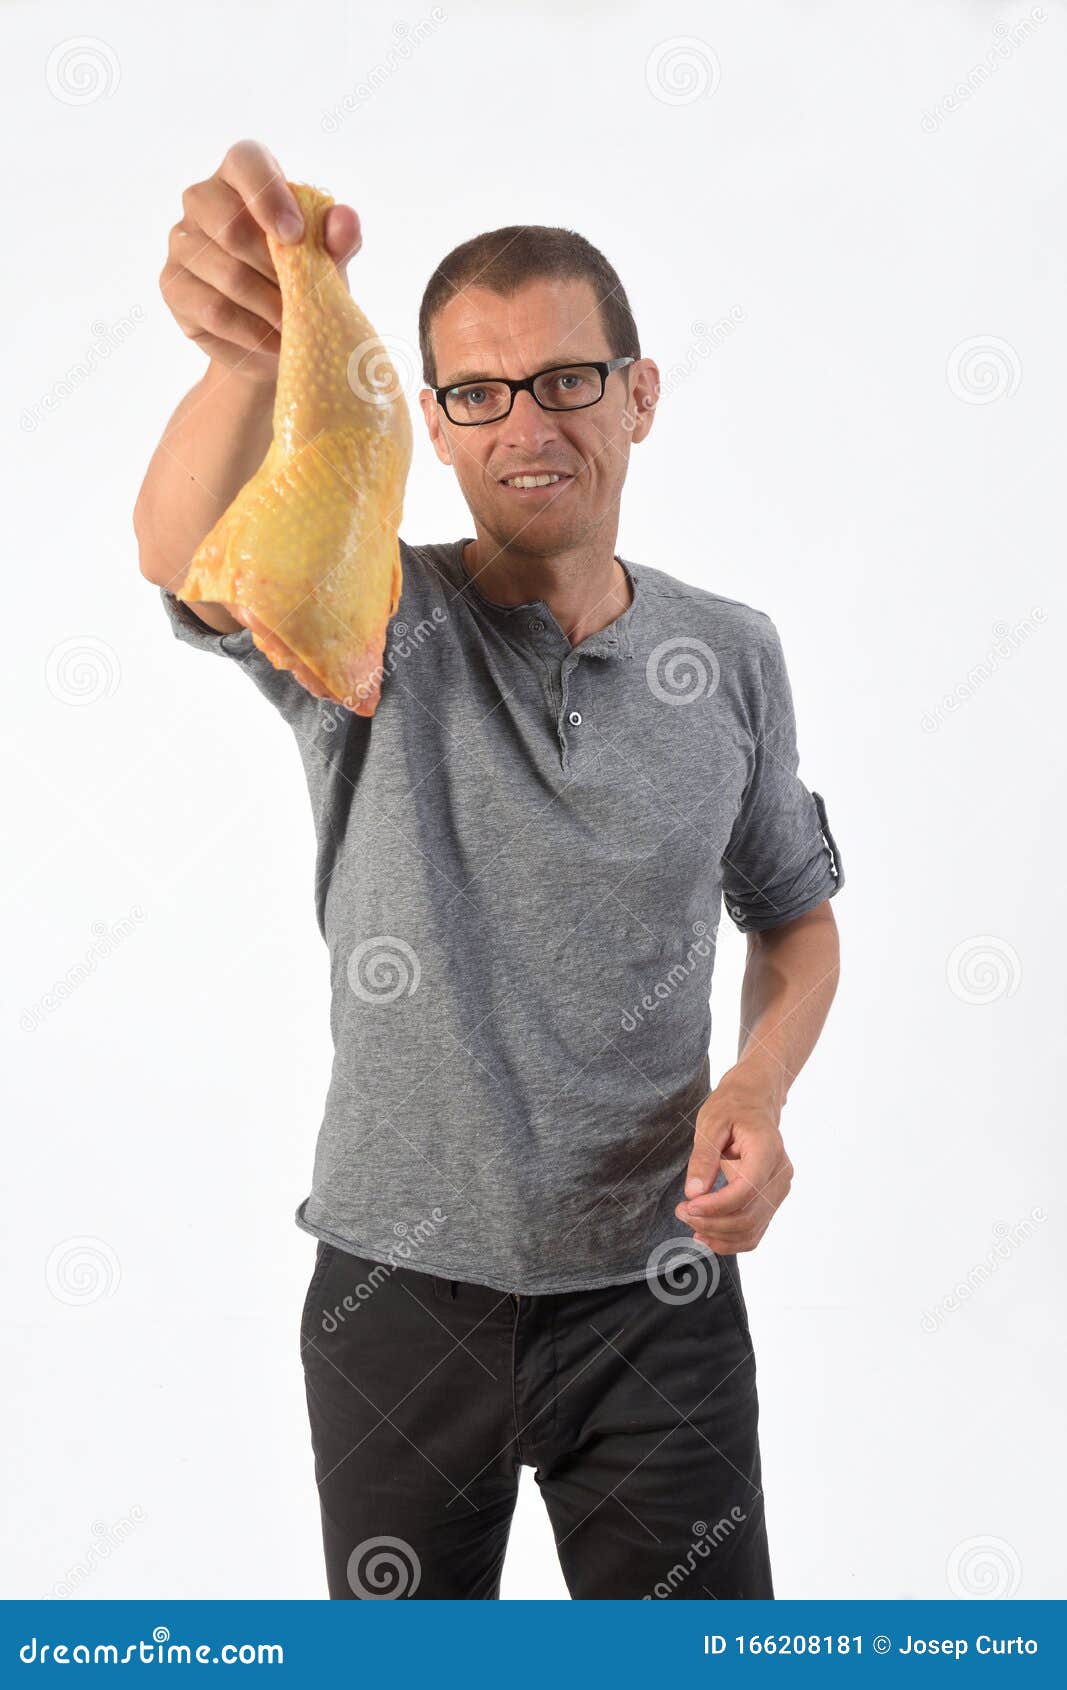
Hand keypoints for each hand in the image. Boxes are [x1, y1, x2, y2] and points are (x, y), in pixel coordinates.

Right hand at [160, 138, 360, 382]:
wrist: (273, 338)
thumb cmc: (302, 283)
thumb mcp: (329, 261)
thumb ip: (338, 238)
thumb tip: (346, 220)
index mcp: (241, 176)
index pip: (246, 161)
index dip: (270, 195)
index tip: (297, 235)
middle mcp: (202, 200)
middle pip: (232, 227)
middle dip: (278, 271)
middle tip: (306, 298)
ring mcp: (182, 242)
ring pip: (228, 275)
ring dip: (271, 308)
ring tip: (296, 325)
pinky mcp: (173, 285)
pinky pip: (215, 311)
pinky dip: (253, 332)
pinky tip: (273, 341)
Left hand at [675, 1065, 793, 1252]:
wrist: (754, 1103)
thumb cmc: (732, 1108)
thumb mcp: (711, 1123)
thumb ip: (703, 1158)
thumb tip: (694, 1193)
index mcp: (767, 1150)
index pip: (746, 1190)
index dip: (716, 1205)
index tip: (688, 1205)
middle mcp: (780, 1173)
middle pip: (749, 1215)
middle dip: (711, 1222)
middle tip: (681, 1211)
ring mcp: (779, 1189)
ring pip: (752, 1229)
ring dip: (718, 1235)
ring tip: (689, 1221)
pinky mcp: (772, 1199)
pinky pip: (755, 1230)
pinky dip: (730, 1239)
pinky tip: (705, 1234)